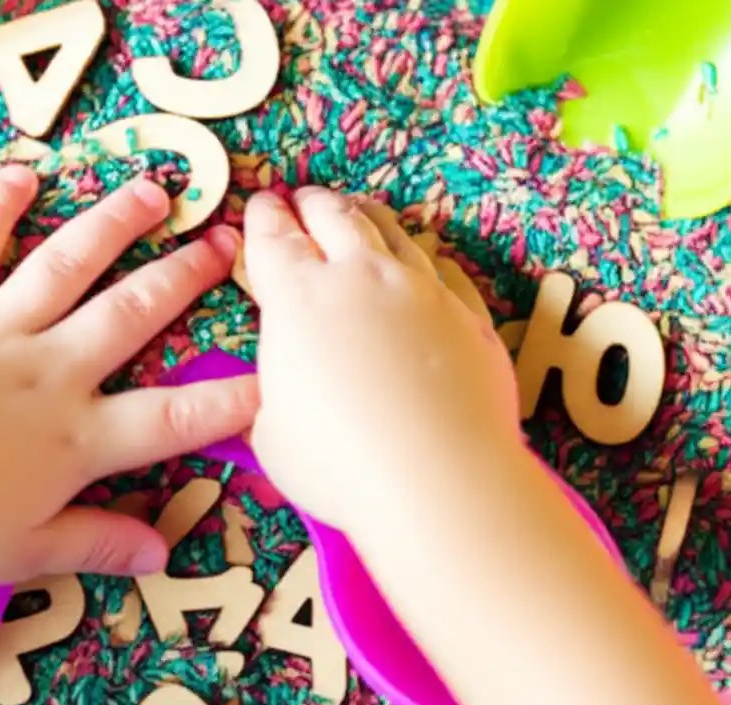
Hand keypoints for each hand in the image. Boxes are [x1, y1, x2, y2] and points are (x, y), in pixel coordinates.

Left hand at [0, 166, 257, 582]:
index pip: (172, 419)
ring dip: (114, 226)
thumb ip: (96, 545)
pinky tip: (21, 175)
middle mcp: (53, 371)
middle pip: (131, 315)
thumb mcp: (23, 552)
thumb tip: (160, 554)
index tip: (273, 378)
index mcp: (76, 438)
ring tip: (153, 192)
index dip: (228, 401)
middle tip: (227, 242)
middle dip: (184, 277)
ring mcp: (0, 329)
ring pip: (68, 267)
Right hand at [242, 188, 523, 534]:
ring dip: (368, 218)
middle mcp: (361, 277)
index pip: (274, 239)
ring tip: (359, 212)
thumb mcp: (273, 435)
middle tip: (303, 200)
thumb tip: (283, 395)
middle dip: (313, 204)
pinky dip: (424, 259)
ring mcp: (423, 290)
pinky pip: (444, 270)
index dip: (263, 218)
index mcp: (299, 298)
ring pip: (393, 232)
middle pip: (334, 218)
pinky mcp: (469, 316)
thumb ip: (275, 397)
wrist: (440, 478)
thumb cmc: (339, 464)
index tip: (260, 205)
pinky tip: (423, 263)